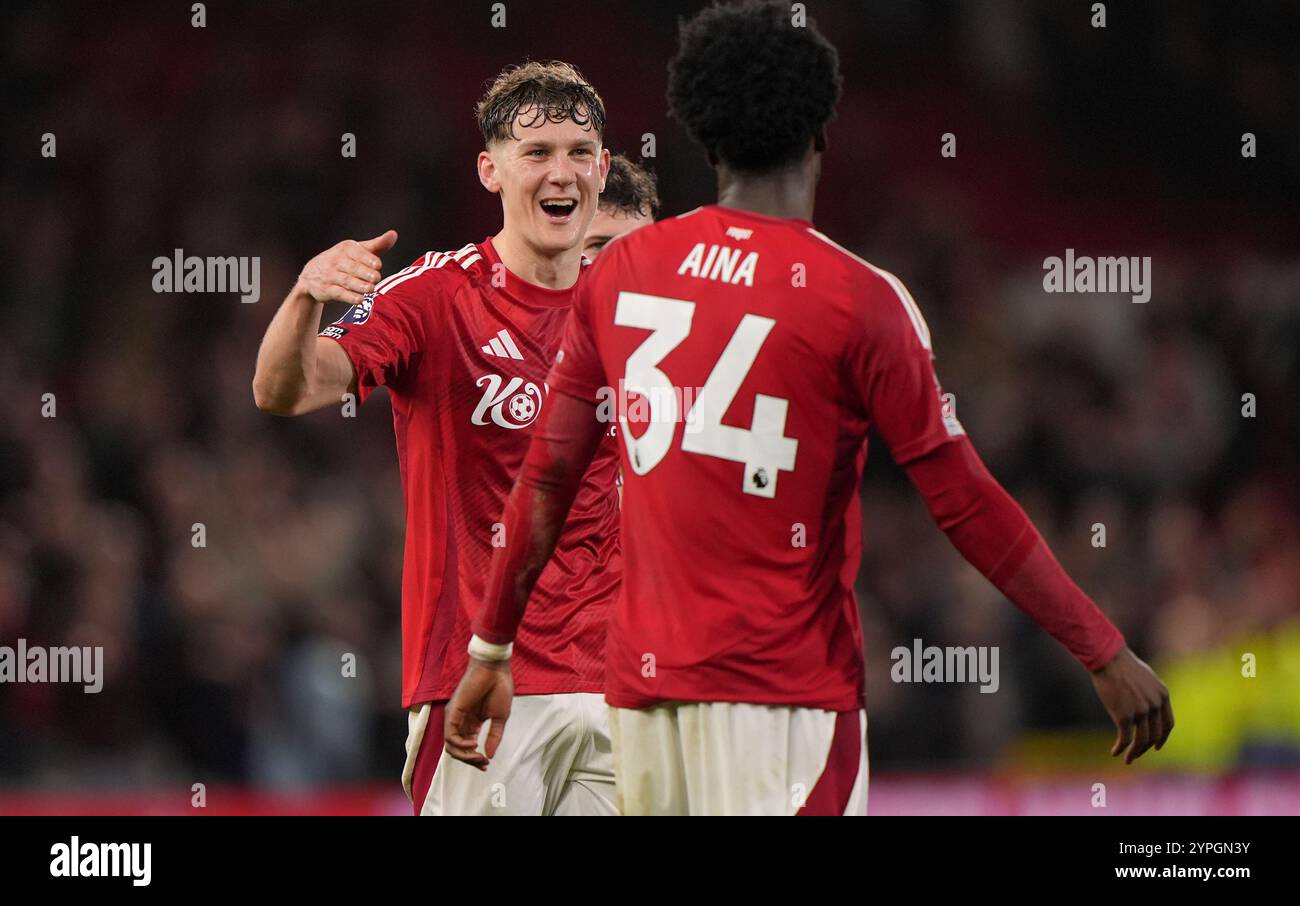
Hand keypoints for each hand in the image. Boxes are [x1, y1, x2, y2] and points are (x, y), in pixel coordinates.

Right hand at [296, 230, 397, 305]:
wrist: (311, 275)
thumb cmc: (342, 260)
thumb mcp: (357, 250)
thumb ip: (377, 244)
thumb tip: (394, 234)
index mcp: (346, 249)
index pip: (358, 253)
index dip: (368, 259)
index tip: (378, 265)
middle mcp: (336, 261)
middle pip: (353, 268)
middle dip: (366, 273)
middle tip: (376, 278)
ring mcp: (330, 276)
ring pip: (346, 281)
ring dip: (359, 286)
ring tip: (371, 289)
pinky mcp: (327, 290)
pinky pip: (339, 293)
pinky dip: (350, 297)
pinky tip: (360, 300)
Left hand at [444, 657, 513, 769]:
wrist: (495, 669)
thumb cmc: (499, 688)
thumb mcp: (500, 718)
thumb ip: (494, 737)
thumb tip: (489, 755)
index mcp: (472, 722)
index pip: (467, 747)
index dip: (475, 759)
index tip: (487, 764)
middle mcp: (461, 721)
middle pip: (457, 750)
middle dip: (470, 760)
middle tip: (484, 763)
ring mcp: (455, 717)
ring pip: (451, 746)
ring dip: (465, 756)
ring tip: (479, 756)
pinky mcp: (453, 712)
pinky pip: (450, 736)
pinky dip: (461, 745)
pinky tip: (474, 744)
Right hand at [1090, 646, 1173, 763]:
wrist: (1108, 657)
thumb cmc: (1121, 664)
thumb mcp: (1145, 678)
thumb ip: (1150, 693)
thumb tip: (1146, 705)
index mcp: (1163, 695)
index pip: (1168, 724)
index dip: (1163, 738)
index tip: (1156, 747)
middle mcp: (1155, 705)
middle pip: (1155, 735)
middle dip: (1146, 748)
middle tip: (1136, 754)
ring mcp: (1141, 711)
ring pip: (1141, 741)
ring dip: (1135, 753)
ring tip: (1127, 759)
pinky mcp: (1124, 715)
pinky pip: (1125, 739)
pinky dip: (1121, 748)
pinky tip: (1114, 752)